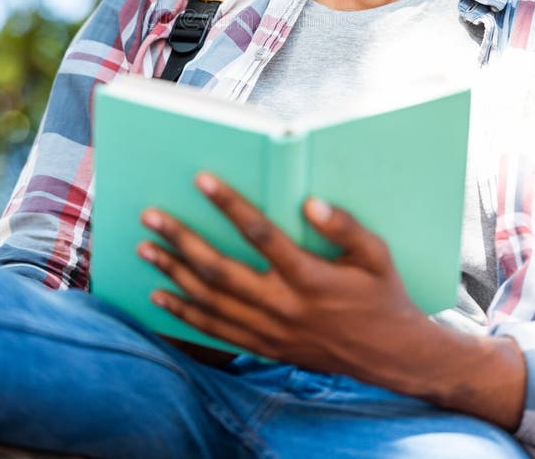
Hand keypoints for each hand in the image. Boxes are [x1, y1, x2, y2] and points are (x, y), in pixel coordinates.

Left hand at [137, 172, 433, 389]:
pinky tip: (160, 296)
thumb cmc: (382, 295)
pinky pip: (216, 331)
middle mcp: (283, 306)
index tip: (201, 180)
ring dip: (174, 273)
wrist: (389, 355)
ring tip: (145, 248)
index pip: (260, 234)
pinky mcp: (264, 347)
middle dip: (182, 240)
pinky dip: (184, 314)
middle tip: (151, 215)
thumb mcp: (377, 255)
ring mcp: (270, 330)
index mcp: (310, 277)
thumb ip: (345, 227)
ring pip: (210, 301)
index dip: (229, 205)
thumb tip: (310, 202)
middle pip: (220, 270)